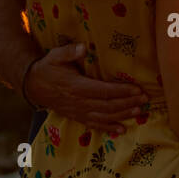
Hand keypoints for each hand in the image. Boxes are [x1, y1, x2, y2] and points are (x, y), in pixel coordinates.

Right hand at [26, 42, 148, 132]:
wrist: (34, 86)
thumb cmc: (48, 68)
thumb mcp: (55, 56)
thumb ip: (69, 52)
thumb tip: (82, 47)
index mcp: (76, 86)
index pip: (103, 91)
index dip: (121, 91)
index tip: (137, 89)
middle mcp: (79, 102)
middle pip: (107, 105)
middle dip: (127, 103)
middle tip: (144, 100)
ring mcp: (78, 112)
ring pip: (104, 116)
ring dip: (122, 115)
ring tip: (139, 112)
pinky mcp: (77, 117)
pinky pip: (95, 125)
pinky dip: (109, 128)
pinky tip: (122, 130)